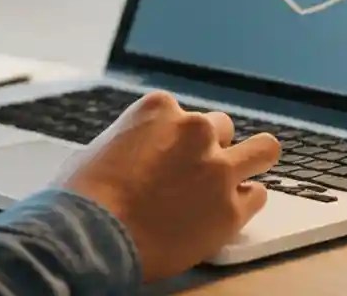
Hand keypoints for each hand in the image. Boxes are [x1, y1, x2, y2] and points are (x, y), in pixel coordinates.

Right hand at [55, 91, 280, 282]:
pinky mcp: (232, 209)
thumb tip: (134, 155)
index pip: (182, 115)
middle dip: (211, 148)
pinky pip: (257, 196)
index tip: (165, 158)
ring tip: (241, 177)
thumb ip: (133, 141)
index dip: (174, 139)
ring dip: (252, 160)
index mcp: (160, 109)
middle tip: (196, 173)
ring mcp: (218, 169)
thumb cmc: (83, 196)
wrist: (93, 236)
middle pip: (221, 128)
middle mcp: (195, 131)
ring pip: (263, 150)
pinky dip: (244, 204)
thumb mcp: (101, 147)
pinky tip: (226, 213)